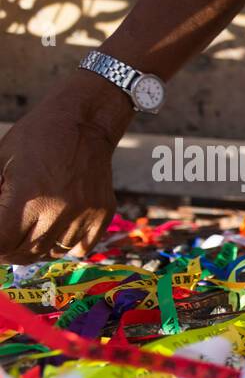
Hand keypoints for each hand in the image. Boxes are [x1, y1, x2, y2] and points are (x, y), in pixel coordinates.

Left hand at [0, 72, 125, 263]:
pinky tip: (56, 228)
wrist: (84, 124)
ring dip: (35, 248)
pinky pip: (78, 248)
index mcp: (27, 195)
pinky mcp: (101, 216)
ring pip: (51, 253)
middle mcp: (57, 210)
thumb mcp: (0, 161)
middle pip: (25, 253)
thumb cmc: (36, 138)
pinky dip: (63, 245)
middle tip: (4, 240)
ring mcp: (83, 215)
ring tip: (29, 231)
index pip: (2, 242)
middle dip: (8, 250)